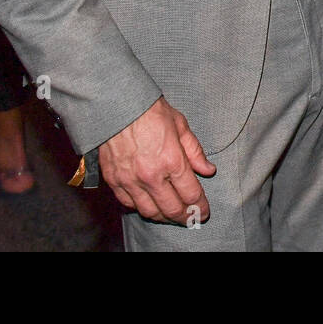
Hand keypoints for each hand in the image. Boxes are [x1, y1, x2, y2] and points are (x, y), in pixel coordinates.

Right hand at [97, 97, 215, 224]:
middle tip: (191, 218)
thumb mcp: (180, 125)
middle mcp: (151, 176)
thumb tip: (208, 170)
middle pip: (172, 209)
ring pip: (150, 212)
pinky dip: (141, 209)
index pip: (191, 194)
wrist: (117, 105)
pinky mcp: (114, 181)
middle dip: (185, 217)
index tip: (204, 211)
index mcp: (171, 160)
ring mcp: (130, 181)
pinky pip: (129, 204)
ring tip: (172, 215)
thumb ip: (195, 151)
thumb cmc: (150, 111)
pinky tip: (150, 206)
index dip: (200, 206)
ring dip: (164, 217)